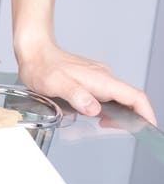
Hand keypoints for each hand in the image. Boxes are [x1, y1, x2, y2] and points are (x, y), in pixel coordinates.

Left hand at [16, 38, 155, 124]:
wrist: (34, 50)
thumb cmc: (42, 66)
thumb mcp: (56, 83)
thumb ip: (76, 95)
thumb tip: (94, 109)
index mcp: (100, 79)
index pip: (134, 96)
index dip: (146, 113)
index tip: (149, 128)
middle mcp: (103, 77)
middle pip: (129, 101)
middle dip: (130, 120)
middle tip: (114, 132)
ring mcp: (98, 78)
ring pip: (118, 100)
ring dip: (116, 116)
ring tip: (102, 127)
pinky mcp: (91, 80)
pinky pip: (107, 97)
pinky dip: (107, 110)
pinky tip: (95, 117)